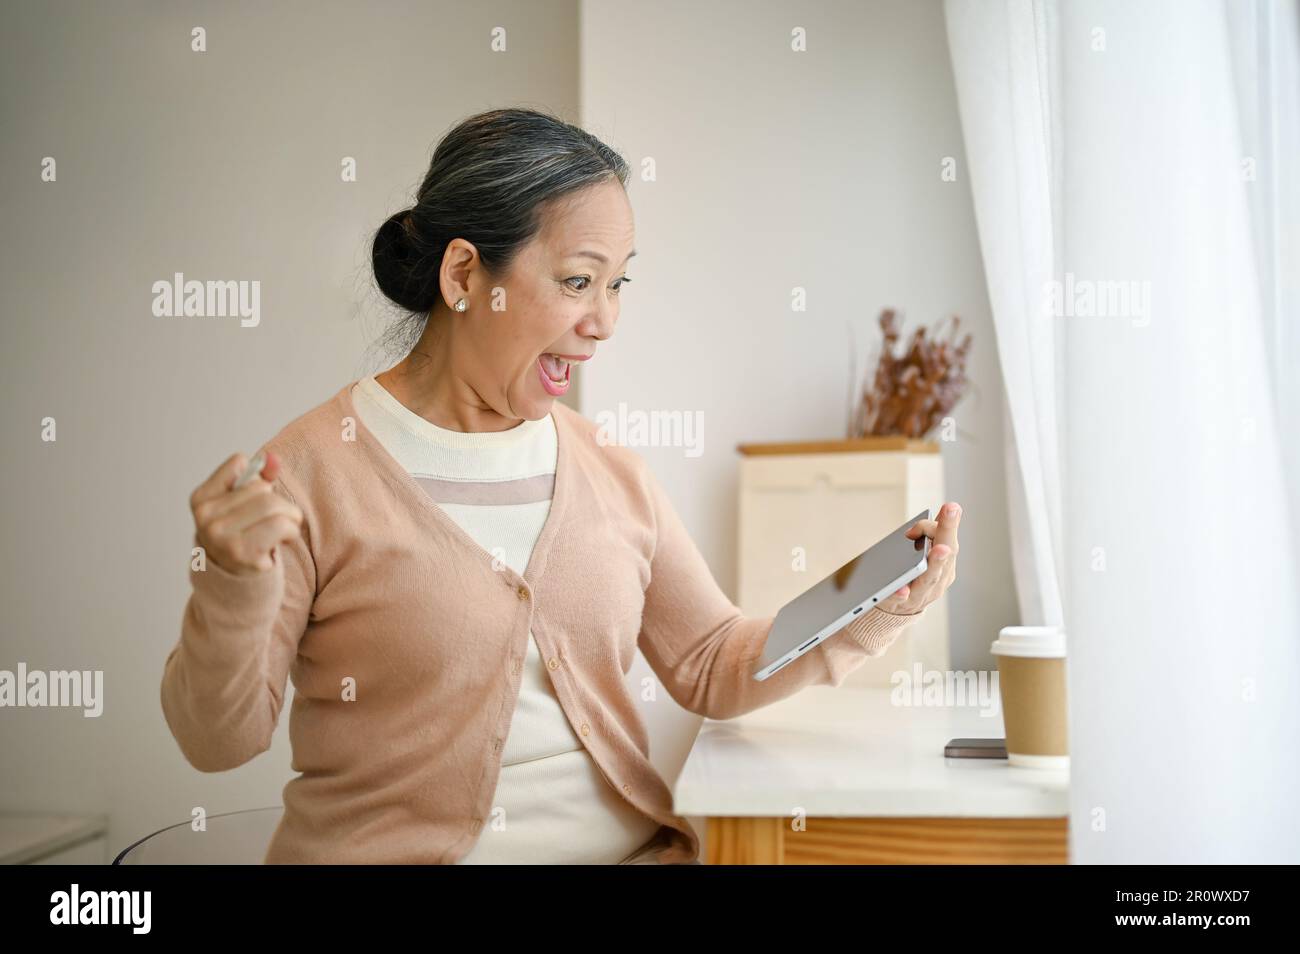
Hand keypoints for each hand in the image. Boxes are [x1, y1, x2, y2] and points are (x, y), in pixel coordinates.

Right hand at [190, 450, 303, 575]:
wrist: (238, 579)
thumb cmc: (243, 534)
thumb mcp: (245, 502)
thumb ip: (260, 476)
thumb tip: (274, 460)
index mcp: (201, 499)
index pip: (238, 463)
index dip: (256, 479)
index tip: (256, 498)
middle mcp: (206, 518)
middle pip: (261, 487)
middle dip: (280, 501)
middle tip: (279, 517)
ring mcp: (222, 537)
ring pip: (272, 505)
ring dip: (291, 516)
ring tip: (285, 528)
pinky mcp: (244, 553)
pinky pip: (282, 526)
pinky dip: (292, 530)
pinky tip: (283, 540)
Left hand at [874, 502, 960, 614]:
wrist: (898, 607)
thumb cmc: (914, 572)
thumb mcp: (926, 550)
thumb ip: (933, 531)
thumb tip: (949, 507)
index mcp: (946, 564)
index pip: (949, 543)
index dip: (947, 526)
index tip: (950, 507)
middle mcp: (938, 579)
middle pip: (942, 562)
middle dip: (945, 546)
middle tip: (946, 537)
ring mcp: (922, 594)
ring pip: (928, 579)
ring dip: (933, 566)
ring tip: (936, 551)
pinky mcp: (902, 604)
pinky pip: (902, 599)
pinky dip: (903, 594)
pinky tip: (901, 589)